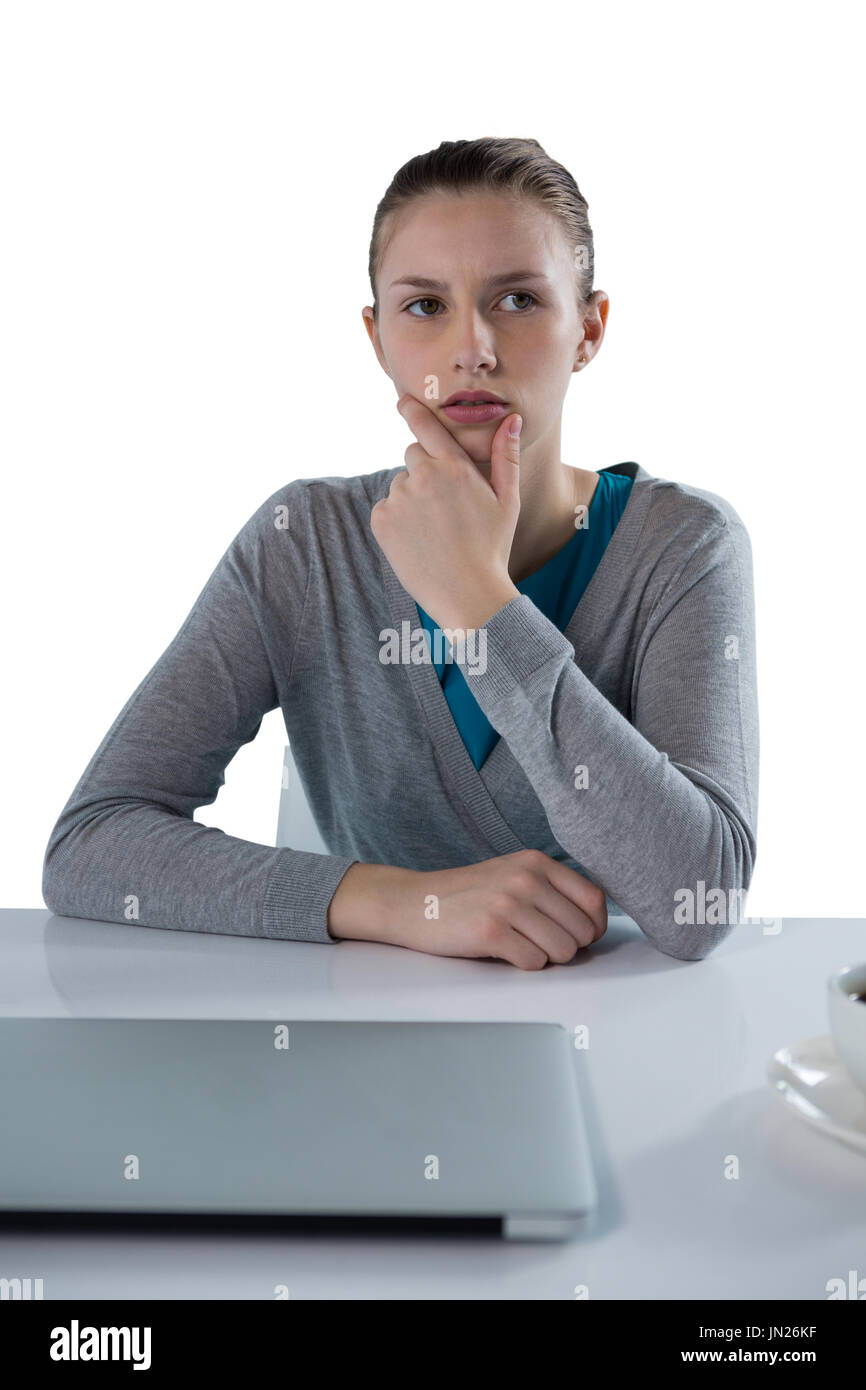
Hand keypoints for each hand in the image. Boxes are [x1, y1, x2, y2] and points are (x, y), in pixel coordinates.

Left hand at [369, 393, 521, 631]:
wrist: (468, 594)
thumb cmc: (492, 548)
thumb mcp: (507, 502)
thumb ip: (505, 457)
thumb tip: (511, 419)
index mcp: (455, 467)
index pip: (426, 427)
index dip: (412, 410)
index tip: (402, 400)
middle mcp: (424, 477)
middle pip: (413, 455)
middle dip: (425, 471)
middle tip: (445, 507)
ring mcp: (399, 499)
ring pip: (400, 485)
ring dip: (411, 498)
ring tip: (434, 531)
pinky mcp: (381, 521)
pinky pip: (386, 508)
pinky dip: (397, 520)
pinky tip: (418, 541)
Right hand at [386, 849, 607, 969]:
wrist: (414, 902)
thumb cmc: (467, 895)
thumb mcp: (513, 874)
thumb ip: (551, 890)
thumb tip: (594, 924)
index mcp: (536, 862)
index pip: (594, 900)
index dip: (593, 926)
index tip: (578, 936)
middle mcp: (526, 878)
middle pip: (582, 932)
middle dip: (566, 946)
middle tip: (537, 941)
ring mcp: (508, 903)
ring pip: (563, 951)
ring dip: (545, 957)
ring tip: (518, 944)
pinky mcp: (491, 931)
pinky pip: (535, 963)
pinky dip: (523, 965)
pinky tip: (502, 951)